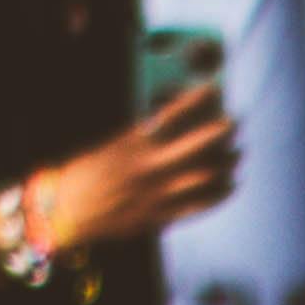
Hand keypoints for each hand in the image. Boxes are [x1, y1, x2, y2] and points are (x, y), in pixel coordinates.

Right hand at [37, 87, 240, 258]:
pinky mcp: (160, 215)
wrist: (68, 210)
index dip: (197, 99)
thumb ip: (144, 140)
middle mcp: (149, 166)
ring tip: (236, 156)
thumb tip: (171, 128)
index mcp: (134, 143)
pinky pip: (199, 205)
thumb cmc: (87, 174)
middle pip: (197, 145)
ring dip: (226, 164)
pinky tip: (228, 186)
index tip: (213, 88)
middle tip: (234, 123)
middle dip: (221, 131)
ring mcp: (157, 192)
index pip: (173, 114)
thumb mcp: (113, 147)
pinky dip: (219, 194)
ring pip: (205, 176)